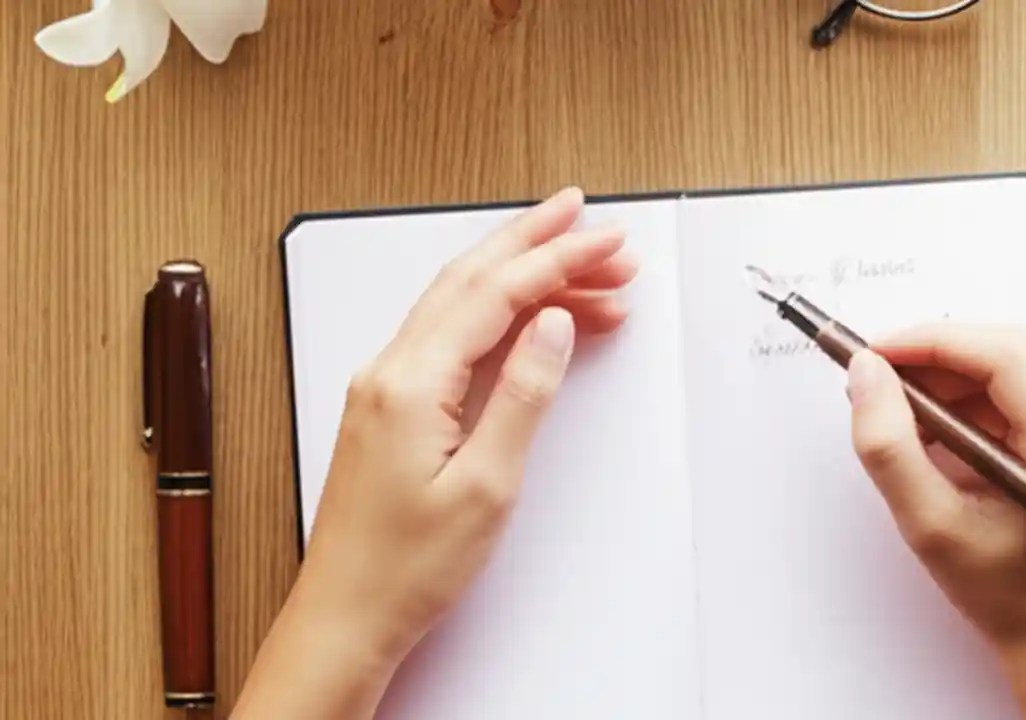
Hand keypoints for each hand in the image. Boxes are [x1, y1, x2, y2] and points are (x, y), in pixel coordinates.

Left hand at [233, 187, 636, 718]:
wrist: (347, 614)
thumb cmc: (408, 566)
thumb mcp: (486, 486)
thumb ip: (522, 395)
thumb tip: (553, 326)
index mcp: (412, 382)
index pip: (496, 294)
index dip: (558, 260)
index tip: (606, 242)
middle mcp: (390, 369)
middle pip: (473, 279)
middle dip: (537, 243)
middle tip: (592, 223)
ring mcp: (386, 384)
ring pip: (460, 302)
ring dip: (521, 276)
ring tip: (584, 272)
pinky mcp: (391, 404)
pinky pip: (448, 334)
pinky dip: (497, 314)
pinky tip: (529, 318)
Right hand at [845, 324, 1025, 719]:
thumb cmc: (1007, 595)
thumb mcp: (930, 525)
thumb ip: (889, 446)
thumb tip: (866, 374)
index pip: (1004, 357)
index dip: (931, 342)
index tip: (876, 352)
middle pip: (1006, 354)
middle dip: (933, 359)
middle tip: (876, 379)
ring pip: (1008, 368)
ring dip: (947, 381)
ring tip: (901, 416)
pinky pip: (1017, 391)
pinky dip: (968, 400)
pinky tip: (935, 431)